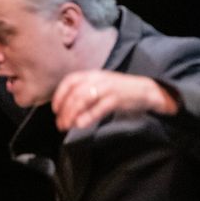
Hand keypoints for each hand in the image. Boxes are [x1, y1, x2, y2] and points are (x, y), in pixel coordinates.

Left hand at [51, 70, 178, 131]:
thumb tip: (68, 111)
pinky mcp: (116, 98)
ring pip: (83, 99)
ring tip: (67, 126)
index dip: (59, 95)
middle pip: (74, 93)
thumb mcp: (100, 87)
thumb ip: (85, 95)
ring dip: (72, 114)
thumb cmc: (120, 91)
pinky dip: (87, 117)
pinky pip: (98, 108)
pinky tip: (81, 125)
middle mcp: (98, 78)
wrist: (145, 90)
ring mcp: (107, 87)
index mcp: (92, 74)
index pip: (70, 81)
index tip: (55, 109)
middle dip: (64, 110)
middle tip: (60, 124)